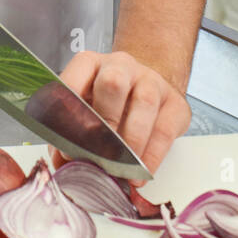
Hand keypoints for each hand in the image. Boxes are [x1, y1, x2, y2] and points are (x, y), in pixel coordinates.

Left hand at [46, 50, 190, 180]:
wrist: (148, 88)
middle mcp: (120, 66)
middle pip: (113, 84)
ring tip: (123, 169)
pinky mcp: (175, 103)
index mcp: (90, 64)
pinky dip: (152, 156)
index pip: (73, 81)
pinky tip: (141, 173)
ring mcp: (151, 81)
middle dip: (104, 122)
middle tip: (98, 155)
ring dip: (132, 140)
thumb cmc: (109, 103)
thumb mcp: (86, 109)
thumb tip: (62, 167)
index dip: (69, 115)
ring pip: (144, 103)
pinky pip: (165, 129)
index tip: (66, 148)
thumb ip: (70, 136)